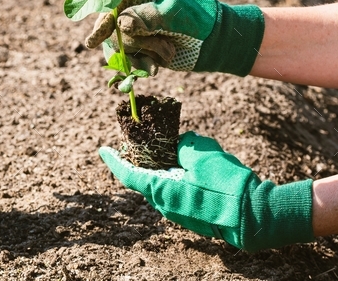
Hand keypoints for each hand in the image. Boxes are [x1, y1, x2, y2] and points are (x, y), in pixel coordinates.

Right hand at [86, 0, 264, 75]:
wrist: (214, 42)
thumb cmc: (198, 19)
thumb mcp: (174, 15)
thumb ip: (147, 17)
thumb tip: (120, 23)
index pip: (110, 3)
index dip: (102, 22)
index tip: (94, 40)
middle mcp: (130, 8)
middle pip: (111, 29)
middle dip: (136, 42)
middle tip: (164, 46)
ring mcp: (132, 29)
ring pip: (116, 47)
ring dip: (140, 56)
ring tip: (166, 54)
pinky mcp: (137, 48)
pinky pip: (124, 61)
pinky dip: (139, 67)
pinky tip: (155, 69)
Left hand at [99, 132, 313, 251]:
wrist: (254, 216)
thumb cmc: (226, 183)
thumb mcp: (201, 153)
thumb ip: (183, 145)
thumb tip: (179, 144)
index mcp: (161, 190)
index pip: (128, 174)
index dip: (114, 161)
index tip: (103, 149)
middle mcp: (165, 205)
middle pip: (146, 178)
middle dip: (142, 159)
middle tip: (141, 141)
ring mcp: (179, 214)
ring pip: (163, 185)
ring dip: (163, 168)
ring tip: (169, 149)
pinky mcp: (193, 215)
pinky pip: (177, 192)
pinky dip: (175, 177)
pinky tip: (188, 165)